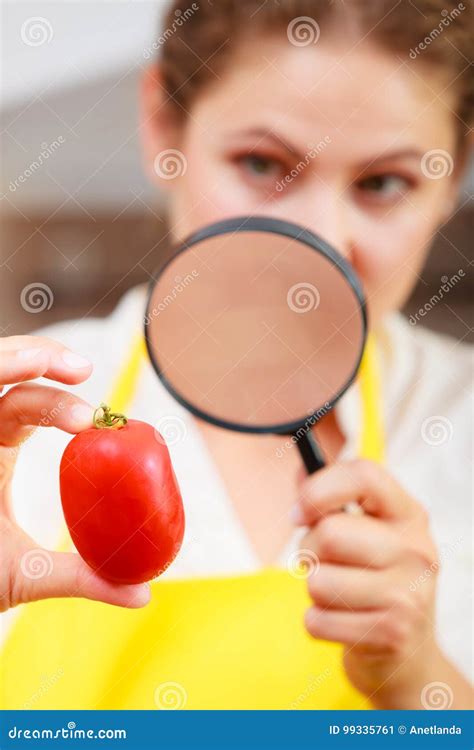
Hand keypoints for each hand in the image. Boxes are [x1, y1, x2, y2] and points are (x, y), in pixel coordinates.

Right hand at [0, 335, 149, 611]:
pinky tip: (9, 373)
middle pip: (1, 370)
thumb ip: (81, 577)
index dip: (56, 396)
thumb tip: (143, 596)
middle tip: (83, 369)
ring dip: (15, 357)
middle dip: (36, 356)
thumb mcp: (26, 575)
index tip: (95, 417)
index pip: (26, 402)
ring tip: (60, 364)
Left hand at [292, 459, 471, 708]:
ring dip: (314, 591)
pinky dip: (317, 623)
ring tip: (338, 595)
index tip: (299, 513)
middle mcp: (416, 549)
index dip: (319, 489)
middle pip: (330, 533)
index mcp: (408, 514)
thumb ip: (330, 500)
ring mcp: (409, 593)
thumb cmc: (374, 580)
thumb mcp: (366, 533)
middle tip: (322, 564)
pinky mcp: (392, 633)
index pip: (363, 476)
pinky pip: (317, 620)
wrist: (407, 654)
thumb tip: (300, 468)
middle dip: (309, 551)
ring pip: (318, 580)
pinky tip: (342, 623)